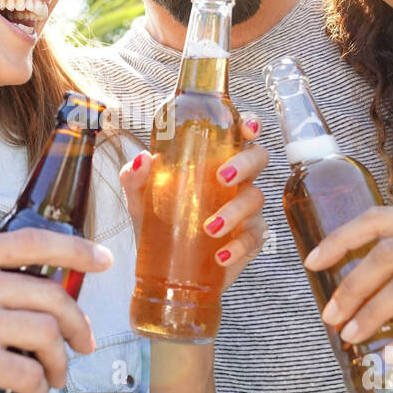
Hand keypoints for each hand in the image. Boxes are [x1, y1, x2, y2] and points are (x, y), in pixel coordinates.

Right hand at [0, 229, 110, 392]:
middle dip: (77, 324)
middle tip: (81, 344)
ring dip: (60, 362)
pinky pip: (30, 374)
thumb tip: (9, 286)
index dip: (76, 251)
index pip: (33, 242)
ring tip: (54, 377)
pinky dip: (40, 392)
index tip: (102, 260)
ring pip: (48, 334)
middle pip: (51, 295)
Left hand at [120, 113, 268, 287]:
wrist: (162, 267)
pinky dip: (238, 248)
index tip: (246, 129)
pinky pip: (253, 240)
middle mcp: (236, 181)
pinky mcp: (248, 241)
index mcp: (215, 161)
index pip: (239, 135)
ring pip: (255, 200)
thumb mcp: (140, 199)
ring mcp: (246, 211)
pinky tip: (221, 256)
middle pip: (258, 159)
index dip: (250, 125)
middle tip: (221, 177)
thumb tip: (142, 159)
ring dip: (234, 212)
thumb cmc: (156, 221)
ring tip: (210, 228)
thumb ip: (135, 178)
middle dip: (245, 164)